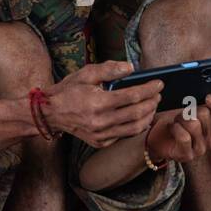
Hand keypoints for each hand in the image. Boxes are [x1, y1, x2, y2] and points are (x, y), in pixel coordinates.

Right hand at [43, 61, 159, 148]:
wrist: (51, 113)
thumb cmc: (69, 91)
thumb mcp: (86, 73)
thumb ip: (109, 69)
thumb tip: (131, 68)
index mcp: (98, 102)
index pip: (132, 96)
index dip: (149, 89)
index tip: (159, 83)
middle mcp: (100, 121)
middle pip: (137, 113)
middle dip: (152, 102)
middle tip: (158, 94)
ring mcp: (101, 135)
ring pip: (134, 128)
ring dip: (148, 116)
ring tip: (152, 106)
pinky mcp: (100, 142)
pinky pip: (124, 135)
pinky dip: (136, 126)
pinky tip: (139, 116)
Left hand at [145, 89, 210, 164]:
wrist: (158, 134)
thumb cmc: (178, 118)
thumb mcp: (197, 103)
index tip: (208, 97)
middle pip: (206, 115)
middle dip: (190, 108)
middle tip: (183, 110)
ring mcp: (201, 148)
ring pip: (193, 124)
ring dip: (180, 118)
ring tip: (177, 120)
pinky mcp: (187, 155)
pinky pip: (184, 136)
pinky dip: (175, 128)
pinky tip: (173, 128)